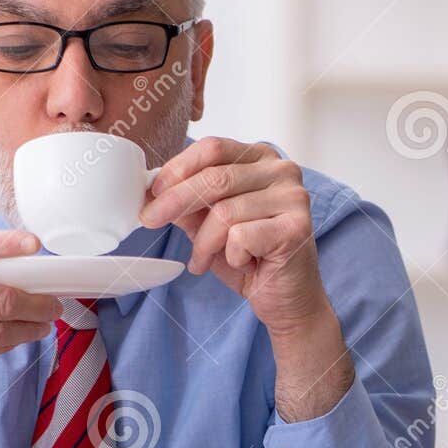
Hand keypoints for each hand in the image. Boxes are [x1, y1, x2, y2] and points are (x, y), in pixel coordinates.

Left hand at [139, 138, 354, 421]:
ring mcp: (293, 197)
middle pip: (215, 177)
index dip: (177, 169)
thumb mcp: (208, 226)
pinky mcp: (297, 227)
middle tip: (150, 220)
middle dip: (174, 201)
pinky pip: (242, 236)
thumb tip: (154, 192)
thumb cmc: (250, 258)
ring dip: (203, 243)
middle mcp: (281, 170)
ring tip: (201, 261)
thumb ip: (189, 205)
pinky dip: (231, 256)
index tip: (152, 193)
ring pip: (225, 212)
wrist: (286, 299)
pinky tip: (241, 264)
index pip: (213, 148)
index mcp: (261, 158)